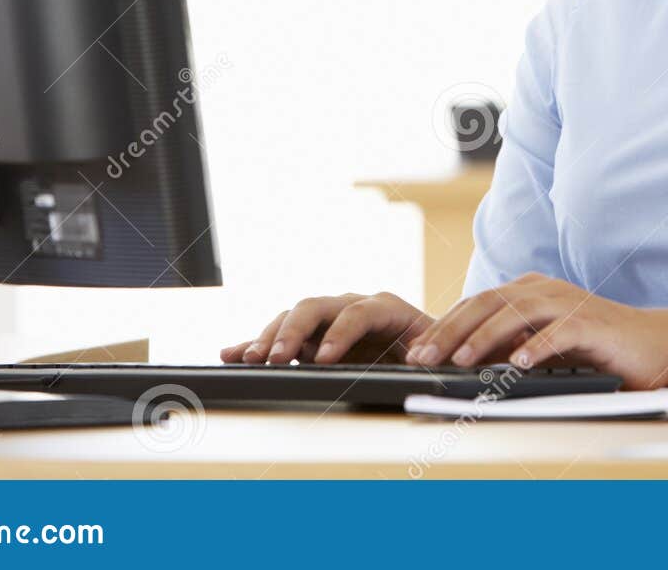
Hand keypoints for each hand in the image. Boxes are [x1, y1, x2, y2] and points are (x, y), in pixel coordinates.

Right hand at [219, 291, 433, 365]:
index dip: (341, 332)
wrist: (424, 350)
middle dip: (294, 331)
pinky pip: (280, 337)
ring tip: (250, 358)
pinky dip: (255, 344)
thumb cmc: (430, 351)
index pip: (359, 312)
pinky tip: (231, 354)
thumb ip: (427, 356)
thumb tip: (418, 361)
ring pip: (293, 319)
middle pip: (317, 307)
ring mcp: (328, 321)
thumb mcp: (436, 353)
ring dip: (270, 337)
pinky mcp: (311, 338)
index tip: (325, 358)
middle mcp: (352, 307)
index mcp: (386, 308)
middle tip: (276, 358)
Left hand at [400, 272, 667, 389]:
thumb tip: (459, 363)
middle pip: (489, 304)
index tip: (414, 351)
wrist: (655, 345)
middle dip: (451, 330)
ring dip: (485, 338)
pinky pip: (561, 332)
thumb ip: (508, 346)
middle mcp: (545, 290)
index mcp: (530, 291)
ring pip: (518, 314)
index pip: (477, 304)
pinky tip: (518, 363)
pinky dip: (537, 346)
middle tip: (423, 356)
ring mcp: (570, 304)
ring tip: (460, 360)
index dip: (443, 325)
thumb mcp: (543, 345)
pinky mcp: (594, 325)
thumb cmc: (596, 347)